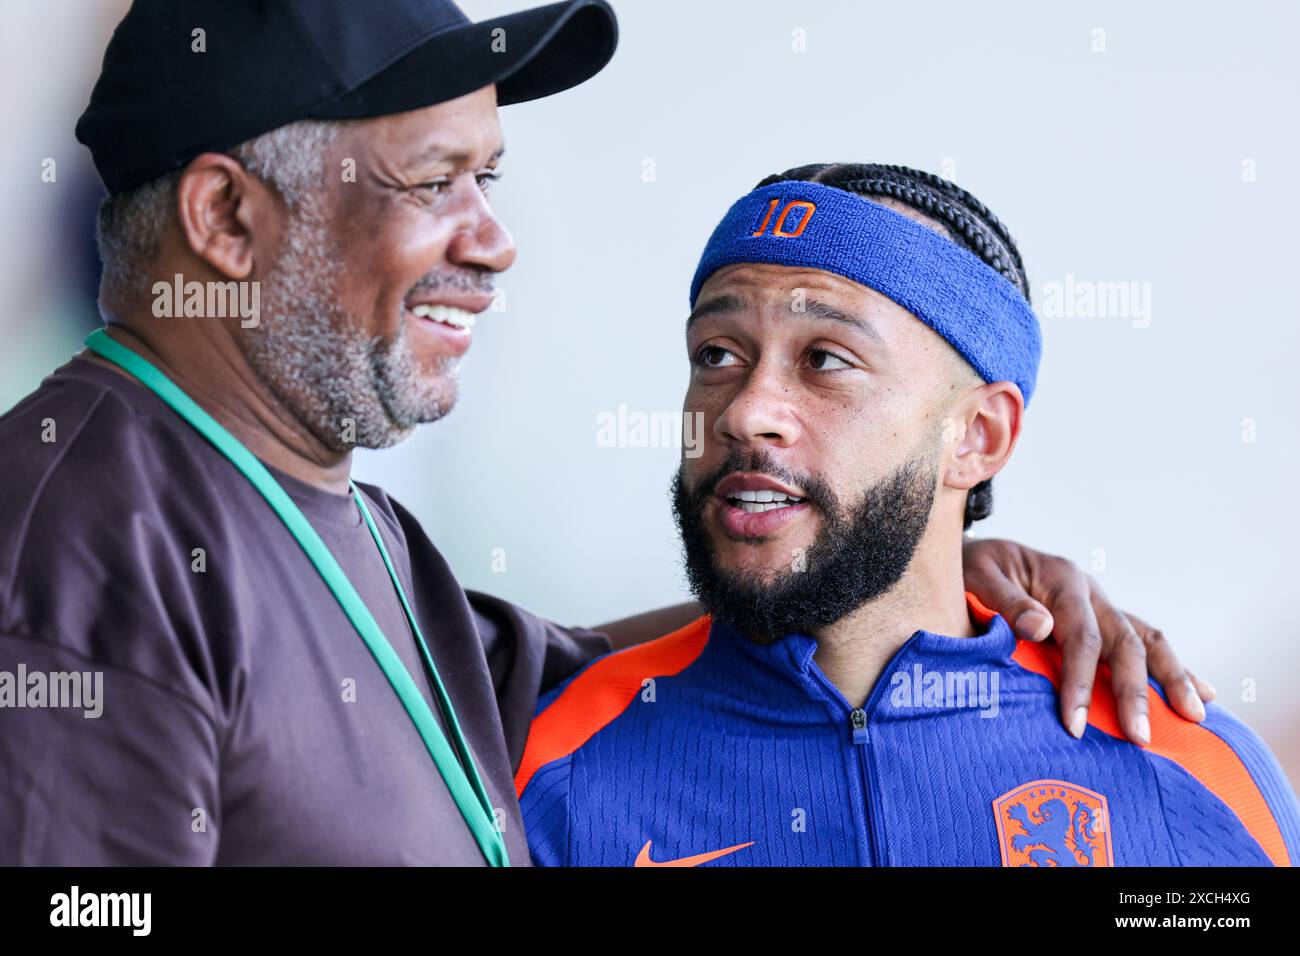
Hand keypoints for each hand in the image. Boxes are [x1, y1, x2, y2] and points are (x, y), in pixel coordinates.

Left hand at [962, 538, 1214, 745]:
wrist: (975, 554)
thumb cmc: (971, 568)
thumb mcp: (977, 574)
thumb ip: (1005, 601)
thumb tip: (1041, 627)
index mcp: (1063, 580)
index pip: (1082, 637)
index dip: (1080, 682)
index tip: (1073, 724)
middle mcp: (1090, 592)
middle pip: (1126, 642)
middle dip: (1134, 692)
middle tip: (1139, 738)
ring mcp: (1101, 605)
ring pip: (1148, 640)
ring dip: (1174, 677)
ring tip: (1197, 716)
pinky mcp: (1102, 619)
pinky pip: (1145, 641)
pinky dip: (1174, 667)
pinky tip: (1202, 693)